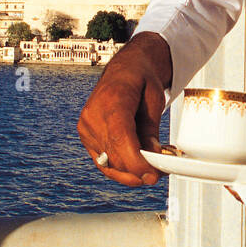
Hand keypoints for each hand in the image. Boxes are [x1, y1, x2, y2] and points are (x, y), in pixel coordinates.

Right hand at [77, 32, 172, 186]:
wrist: (125, 71)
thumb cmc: (141, 81)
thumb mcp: (154, 100)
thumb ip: (151, 130)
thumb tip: (153, 157)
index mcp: (111, 100)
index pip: (120, 138)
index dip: (136, 162)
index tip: (152, 175)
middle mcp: (93, 115)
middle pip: (114, 155)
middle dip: (138, 170)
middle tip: (160, 173)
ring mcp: (86, 127)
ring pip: (108, 163)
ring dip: (130, 173)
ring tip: (151, 170)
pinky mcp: (86, 136)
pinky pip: (103, 162)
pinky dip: (119, 170)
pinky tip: (135, 171)